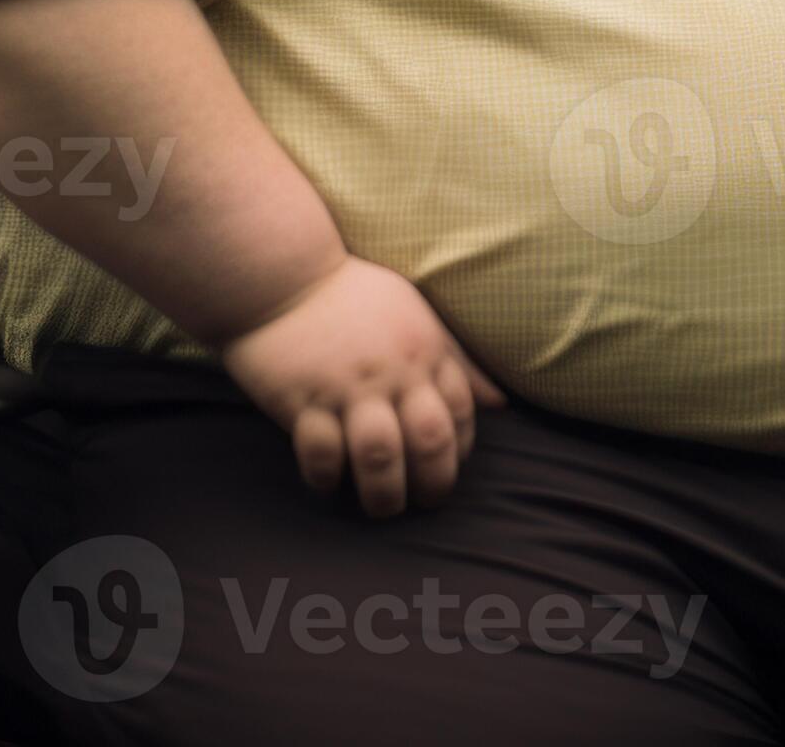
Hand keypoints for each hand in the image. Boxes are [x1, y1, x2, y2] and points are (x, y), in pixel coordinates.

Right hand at [219, 256, 506, 517]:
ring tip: (381, 507)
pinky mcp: (303, 399)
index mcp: (426, 351)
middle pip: (429, 442)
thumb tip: (500, 405)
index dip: (459, 452)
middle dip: (433, 485)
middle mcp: (393, 372)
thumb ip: (458, 363)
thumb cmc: (355, 297)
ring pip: (380, 457)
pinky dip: (328, 477)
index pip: (460, 414)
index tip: (444, 469)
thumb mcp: (418, 317)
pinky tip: (329, 481)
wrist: (284, 276)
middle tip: (422, 503)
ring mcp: (347, 387)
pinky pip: (322, 454)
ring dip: (384, 495)